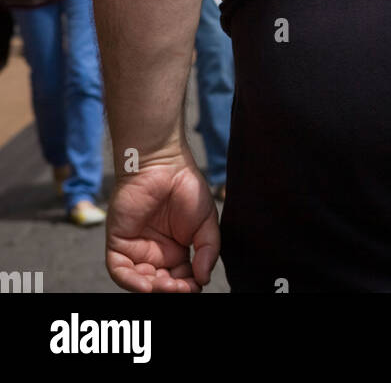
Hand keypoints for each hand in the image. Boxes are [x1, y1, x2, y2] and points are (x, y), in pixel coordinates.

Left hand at [105, 149, 219, 292]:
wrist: (164, 163)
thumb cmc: (187, 187)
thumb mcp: (206, 222)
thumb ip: (208, 250)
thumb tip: (204, 280)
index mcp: (176, 251)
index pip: (181, 279)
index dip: (188, 287)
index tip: (197, 286)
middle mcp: (155, 253)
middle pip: (160, 284)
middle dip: (172, 290)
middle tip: (182, 288)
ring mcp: (136, 249)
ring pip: (140, 281)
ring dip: (153, 288)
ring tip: (168, 284)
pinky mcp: (119, 241)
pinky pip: (120, 270)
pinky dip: (131, 281)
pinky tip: (147, 284)